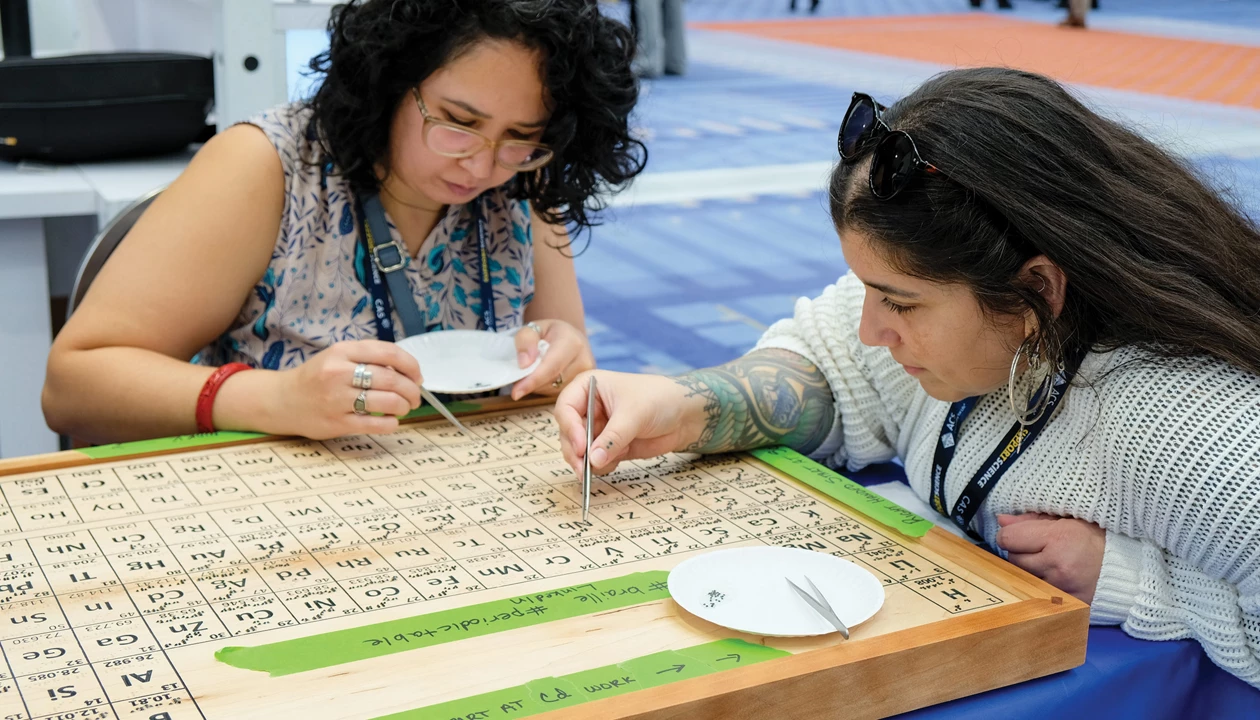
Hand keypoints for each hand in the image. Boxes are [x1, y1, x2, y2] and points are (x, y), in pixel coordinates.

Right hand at [270, 339, 421, 438]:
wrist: (281, 400)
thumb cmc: (316, 377)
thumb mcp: (338, 357)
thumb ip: (368, 359)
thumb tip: (408, 371)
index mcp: (342, 351)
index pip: (389, 353)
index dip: (411, 365)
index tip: (418, 375)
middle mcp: (339, 373)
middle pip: (392, 379)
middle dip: (412, 390)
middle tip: (415, 397)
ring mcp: (337, 399)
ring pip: (388, 402)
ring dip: (404, 406)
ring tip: (404, 408)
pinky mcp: (337, 423)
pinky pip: (376, 424)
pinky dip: (391, 423)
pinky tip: (392, 421)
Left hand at [510, 319, 595, 399]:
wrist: (570, 338)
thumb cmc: (550, 332)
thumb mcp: (534, 327)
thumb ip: (526, 340)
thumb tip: (524, 364)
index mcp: (573, 343)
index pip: (552, 366)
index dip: (533, 380)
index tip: (516, 392)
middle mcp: (583, 361)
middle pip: (551, 380)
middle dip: (531, 382)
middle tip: (517, 377)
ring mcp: (583, 377)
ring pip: (552, 389)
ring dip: (536, 385)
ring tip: (533, 371)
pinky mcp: (579, 387)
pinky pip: (556, 393)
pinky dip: (543, 387)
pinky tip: (541, 377)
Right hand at [553, 370, 702, 474]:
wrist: (684, 414)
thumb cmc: (659, 399)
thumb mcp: (634, 415)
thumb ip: (612, 438)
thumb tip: (593, 461)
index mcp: (587, 387)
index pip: (565, 408)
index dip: (569, 428)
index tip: (581, 447)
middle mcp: (588, 408)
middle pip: (567, 433)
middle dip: (575, 452)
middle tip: (583, 469)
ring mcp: (597, 428)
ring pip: (579, 451)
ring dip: (586, 463)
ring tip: (602, 467)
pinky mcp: (608, 446)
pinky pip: (595, 461)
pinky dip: (601, 466)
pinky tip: (616, 463)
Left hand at [996, 512, 1105, 602]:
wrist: (1128, 571)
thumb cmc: (1097, 541)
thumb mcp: (1067, 521)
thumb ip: (1032, 520)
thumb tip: (1001, 521)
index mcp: (1058, 538)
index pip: (1009, 539)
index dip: (1010, 535)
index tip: (1018, 535)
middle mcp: (1057, 565)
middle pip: (1013, 559)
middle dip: (1021, 553)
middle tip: (1039, 549)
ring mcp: (1061, 588)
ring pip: (1022, 578)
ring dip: (1028, 571)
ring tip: (1048, 563)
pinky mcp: (1064, 605)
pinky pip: (1036, 594)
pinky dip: (1039, 587)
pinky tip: (1053, 579)